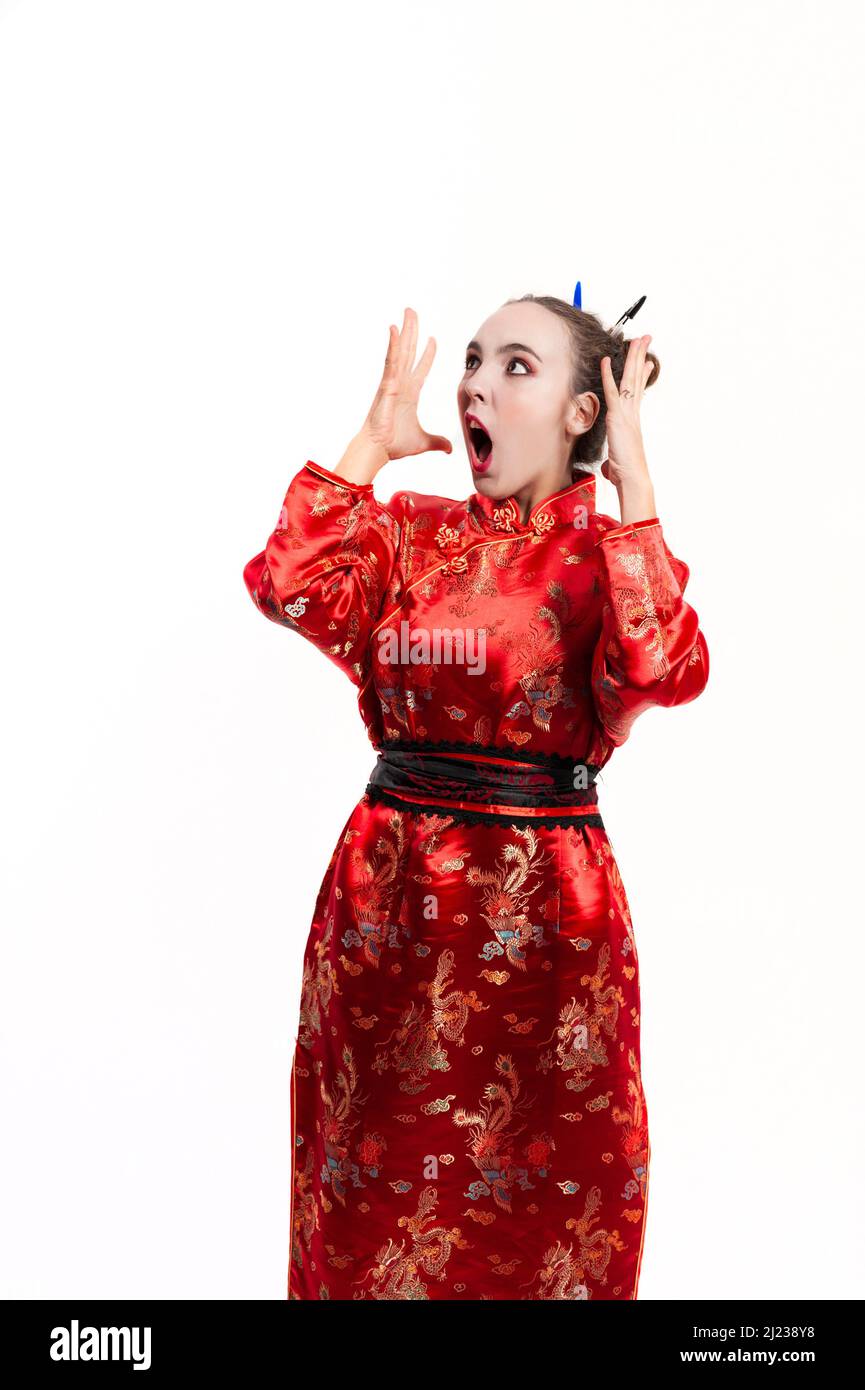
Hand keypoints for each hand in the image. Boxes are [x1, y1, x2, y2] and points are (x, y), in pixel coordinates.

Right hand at [361, 307, 452, 462]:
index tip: (432, 339)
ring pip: (401, 351)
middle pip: (409, 352)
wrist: (379, 449)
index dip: (427, 354)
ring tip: (408, 312)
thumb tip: (450, 448)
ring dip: (405, 331)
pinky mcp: (387, 385)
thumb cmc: (394, 445)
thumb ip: (437, 442)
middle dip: (412, 332)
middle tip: (413, 312)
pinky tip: (395, 329)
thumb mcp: (423, 441)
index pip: (420, 368)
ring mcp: (393, 382)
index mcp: (410, 393)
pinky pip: (392, 361)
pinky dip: (393, 345)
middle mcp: (401, 384)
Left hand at [600, 334, 653, 490]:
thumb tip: (610, 468)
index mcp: (634, 421)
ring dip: (633, 358)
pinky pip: (613, 392)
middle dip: (642, 357)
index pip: (639, 393)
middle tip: (646, 339)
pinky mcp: (618, 417)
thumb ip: (613, 461)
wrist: (633, 479)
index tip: (648, 364)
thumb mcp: (617, 463)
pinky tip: (607, 360)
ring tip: (637, 340)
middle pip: (637, 379)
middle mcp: (633, 414)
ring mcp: (627, 414)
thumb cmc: (626, 474)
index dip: (644, 376)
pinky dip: (609, 375)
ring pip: (630, 379)